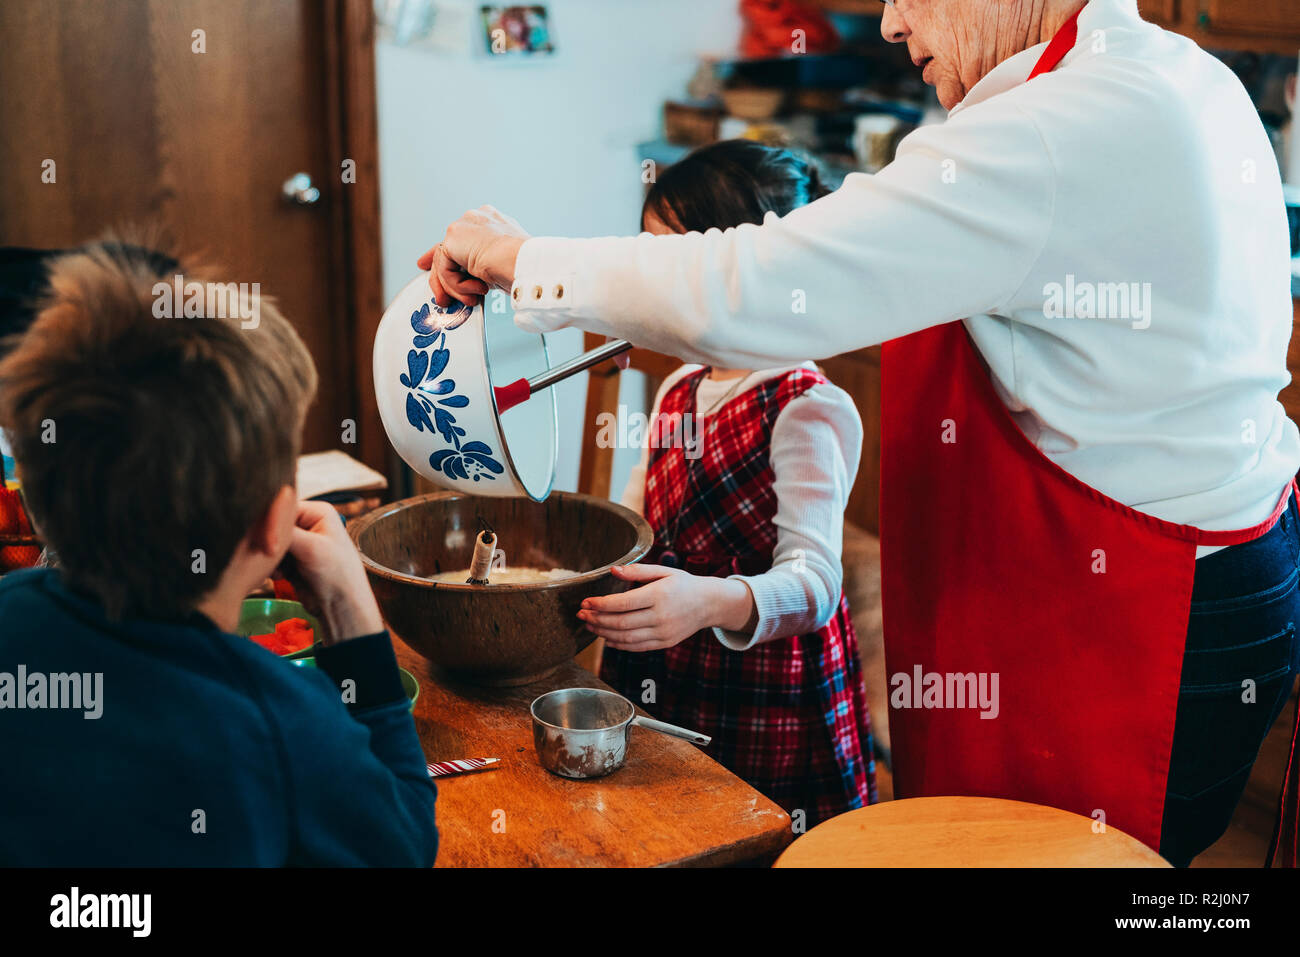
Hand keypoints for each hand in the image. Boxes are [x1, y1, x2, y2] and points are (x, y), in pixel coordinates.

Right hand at [278, 501, 384, 644]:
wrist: (341, 606)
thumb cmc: (338, 574)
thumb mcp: (311, 547)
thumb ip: (284, 532)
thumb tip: (259, 522)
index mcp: (318, 512)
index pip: (283, 507)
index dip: (270, 522)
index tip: (264, 538)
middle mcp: (309, 524)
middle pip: (274, 525)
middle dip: (269, 542)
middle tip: (270, 555)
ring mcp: (300, 542)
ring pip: (270, 543)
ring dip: (269, 557)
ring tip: (280, 569)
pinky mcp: (293, 559)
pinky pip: (271, 558)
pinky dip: (271, 567)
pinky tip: (280, 576)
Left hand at [416, 205, 529, 308]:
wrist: (526, 263)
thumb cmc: (524, 268)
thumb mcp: (500, 265)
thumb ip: (481, 266)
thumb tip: (472, 280)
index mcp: (491, 222)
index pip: (462, 238)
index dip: (449, 256)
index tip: (433, 268)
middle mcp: (475, 219)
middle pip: (448, 248)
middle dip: (440, 276)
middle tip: (442, 298)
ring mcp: (463, 225)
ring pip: (445, 262)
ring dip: (457, 287)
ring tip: (473, 298)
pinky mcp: (453, 238)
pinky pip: (444, 269)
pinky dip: (457, 286)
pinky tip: (475, 289)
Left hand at [577, 564, 754, 651]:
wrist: (709, 604)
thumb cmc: (683, 584)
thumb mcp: (663, 571)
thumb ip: (637, 570)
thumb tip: (613, 571)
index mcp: (659, 595)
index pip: (623, 603)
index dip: (601, 604)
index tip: (585, 601)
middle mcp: (661, 616)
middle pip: (621, 623)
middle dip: (597, 619)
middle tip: (581, 614)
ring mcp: (663, 632)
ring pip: (626, 638)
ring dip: (603, 633)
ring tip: (589, 625)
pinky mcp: (664, 643)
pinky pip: (636, 646)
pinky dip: (618, 644)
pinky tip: (606, 637)